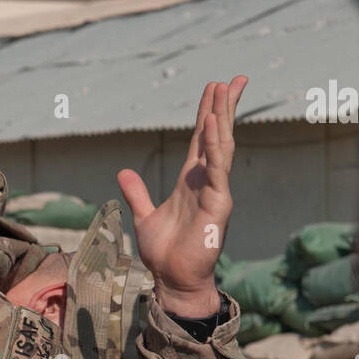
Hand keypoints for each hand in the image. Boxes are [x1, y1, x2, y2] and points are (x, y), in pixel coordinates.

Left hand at [117, 76, 246, 316]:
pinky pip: (217, 171)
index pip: (200, 139)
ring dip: (223, 118)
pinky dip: (214, 147)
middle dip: (224, 107)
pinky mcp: (218, 205)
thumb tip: (123, 173)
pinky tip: (214, 126)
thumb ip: (137, 193)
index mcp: (190, 181)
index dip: (207, 113)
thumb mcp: (145, 216)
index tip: (215, 87)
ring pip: (220, 148)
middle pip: (216, 136)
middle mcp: (206, 182)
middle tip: (234, 79)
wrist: (173, 280)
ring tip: (226, 90)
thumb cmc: (165, 253)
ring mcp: (215, 192)